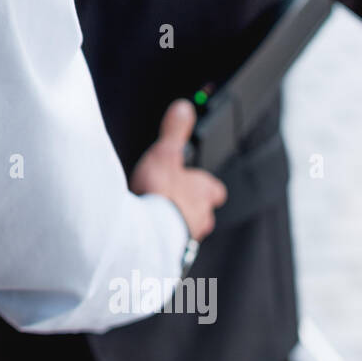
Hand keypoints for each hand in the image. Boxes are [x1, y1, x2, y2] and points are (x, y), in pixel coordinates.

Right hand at [130, 99, 227, 240]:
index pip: (214, 189)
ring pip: (188, 229)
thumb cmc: (160, 194)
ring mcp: (188, 237)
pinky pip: (171, 246)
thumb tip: (183, 108)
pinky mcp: (172, 252)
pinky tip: (148, 235)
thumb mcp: (166, 152)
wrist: (147, 233)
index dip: (205, 185)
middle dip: (190, 206)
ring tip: (158, 220)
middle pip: (203, 212)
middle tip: (172, 200)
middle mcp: (201, 216)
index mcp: (203, 192)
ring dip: (176, 224)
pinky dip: (162, 240)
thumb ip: (175, 131)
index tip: (194, 179)